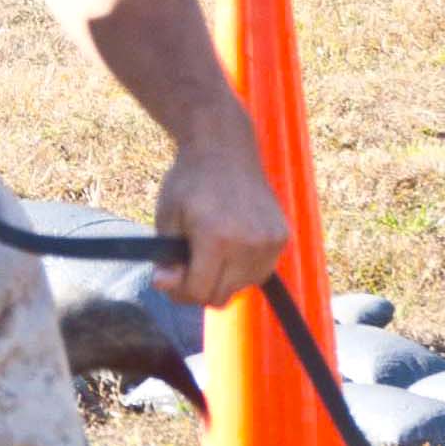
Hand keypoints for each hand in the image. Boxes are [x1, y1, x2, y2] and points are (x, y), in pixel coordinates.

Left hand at [152, 116, 288, 307]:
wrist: (225, 149)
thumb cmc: (190, 182)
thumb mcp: (167, 217)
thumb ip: (166, 258)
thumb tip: (163, 285)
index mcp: (216, 237)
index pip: (200, 292)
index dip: (180, 291)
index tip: (171, 277)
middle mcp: (249, 243)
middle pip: (221, 296)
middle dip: (200, 287)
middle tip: (188, 264)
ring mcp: (270, 242)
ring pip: (241, 288)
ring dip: (223, 278)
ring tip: (212, 248)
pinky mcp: (282, 238)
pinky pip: (259, 273)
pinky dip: (242, 269)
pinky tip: (232, 244)